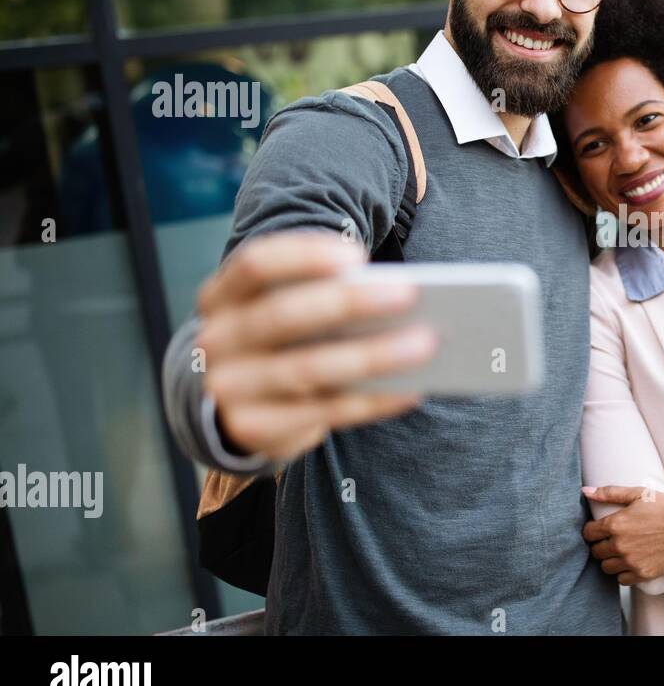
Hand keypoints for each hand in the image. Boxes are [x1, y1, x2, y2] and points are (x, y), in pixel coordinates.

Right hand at [193, 230, 436, 461]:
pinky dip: (372, 400)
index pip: (255, 264)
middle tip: (408, 295)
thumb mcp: (285, 307)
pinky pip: (323, 412)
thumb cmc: (282, 337)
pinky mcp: (252, 428)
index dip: (304, 257)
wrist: (236, 402)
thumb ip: (320, 296)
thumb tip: (395, 294)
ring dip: (373, 355)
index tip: (357, 257)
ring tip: (425, 343)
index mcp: (222, 295)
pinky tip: (411, 389)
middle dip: (349, 303)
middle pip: (283, 315)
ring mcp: (227, 387)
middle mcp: (216, 339)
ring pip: (307, 369)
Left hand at [581, 486, 663, 585]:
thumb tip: (585, 491)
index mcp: (616, 524)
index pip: (588, 533)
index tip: (600, 529)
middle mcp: (620, 545)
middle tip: (613, 540)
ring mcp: (631, 562)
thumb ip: (609, 493)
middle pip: (595, 552)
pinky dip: (624, 573)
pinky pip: (621, 580)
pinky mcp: (643, 574)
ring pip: (606, 568)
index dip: (592, 530)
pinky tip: (632, 562)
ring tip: (622, 552)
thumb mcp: (639, 493)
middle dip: (601, 545)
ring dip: (611, 560)